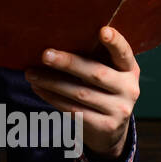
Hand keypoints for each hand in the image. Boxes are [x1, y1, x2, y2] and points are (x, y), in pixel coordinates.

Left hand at [23, 26, 139, 161]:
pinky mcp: (104, 126)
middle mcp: (129, 88)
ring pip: (80, 93)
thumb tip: (56, 40)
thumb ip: (93, 57)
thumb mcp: (107, 72)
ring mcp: (119, 109)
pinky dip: (52, 97)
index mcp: (129, 69)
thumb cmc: (102, 90)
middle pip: (96, 73)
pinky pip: (74, 110)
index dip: (115, 42)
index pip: (124, 53)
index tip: (103, 30)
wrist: (110, 130)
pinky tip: (38, 88)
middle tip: (45, 55)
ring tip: (31, 74)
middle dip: (68, 63)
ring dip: (52, 82)